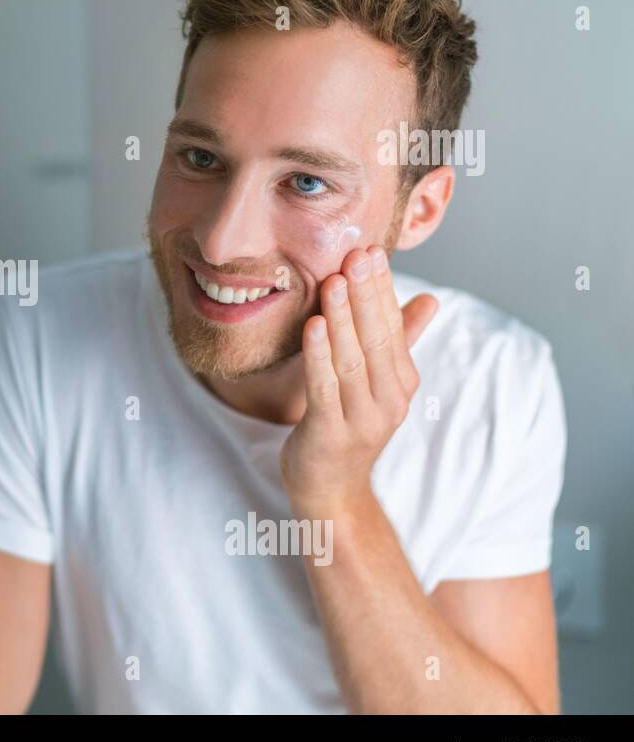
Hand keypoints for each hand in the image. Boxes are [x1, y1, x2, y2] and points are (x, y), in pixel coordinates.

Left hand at [279, 245, 437, 516]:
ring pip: (353, 360)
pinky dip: (319, 356)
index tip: (371, 250)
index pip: (393, 326)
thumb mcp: (376, 382)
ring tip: (334, 281)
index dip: (382, 288)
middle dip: (367, 294)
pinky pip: (324, 388)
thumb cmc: (347, 426)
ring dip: (343, 318)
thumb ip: (397, 340)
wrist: (330, 491)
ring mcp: (362, 419)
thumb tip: (429, 299)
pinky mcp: (331, 434)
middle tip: (357, 254)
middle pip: (378, 338)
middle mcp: (389, 399)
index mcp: (401, 381)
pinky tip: (312, 326)